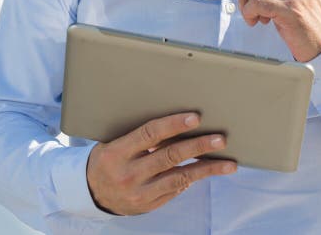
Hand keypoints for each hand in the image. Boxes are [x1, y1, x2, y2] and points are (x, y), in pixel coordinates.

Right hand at [86, 113, 236, 215]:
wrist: (90, 193)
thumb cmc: (109, 159)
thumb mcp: (115, 143)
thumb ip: (141, 135)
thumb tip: (179, 120)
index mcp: (118, 152)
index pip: (150, 134)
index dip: (174, 124)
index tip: (196, 118)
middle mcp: (129, 173)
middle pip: (170, 156)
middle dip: (199, 146)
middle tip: (221, 139)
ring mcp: (140, 192)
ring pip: (180, 177)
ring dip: (208, 169)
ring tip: (229, 163)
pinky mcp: (150, 204)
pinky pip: (177, 188)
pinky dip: (195, 177)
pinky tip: (211, 170)